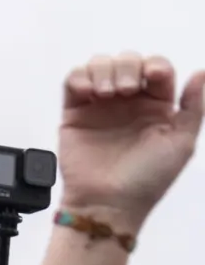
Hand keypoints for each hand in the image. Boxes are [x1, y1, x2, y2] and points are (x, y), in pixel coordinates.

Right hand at [58, 52, 204, 228]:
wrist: (109, 203)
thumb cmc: (146, 180)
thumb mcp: (182, 143)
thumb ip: (194, 106)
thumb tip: (200, 72)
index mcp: (157, 107)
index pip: (156, 69)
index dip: (154, 66)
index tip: (153, 78)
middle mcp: (128, 103)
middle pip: (127, 61)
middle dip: (127, 68)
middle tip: (126, 91)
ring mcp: (100, 107)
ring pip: (100, 66)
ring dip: (103, 71)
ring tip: (106, 93)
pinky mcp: (74, 114)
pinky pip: (72, 82)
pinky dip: (79, 78)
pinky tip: (88, 92)